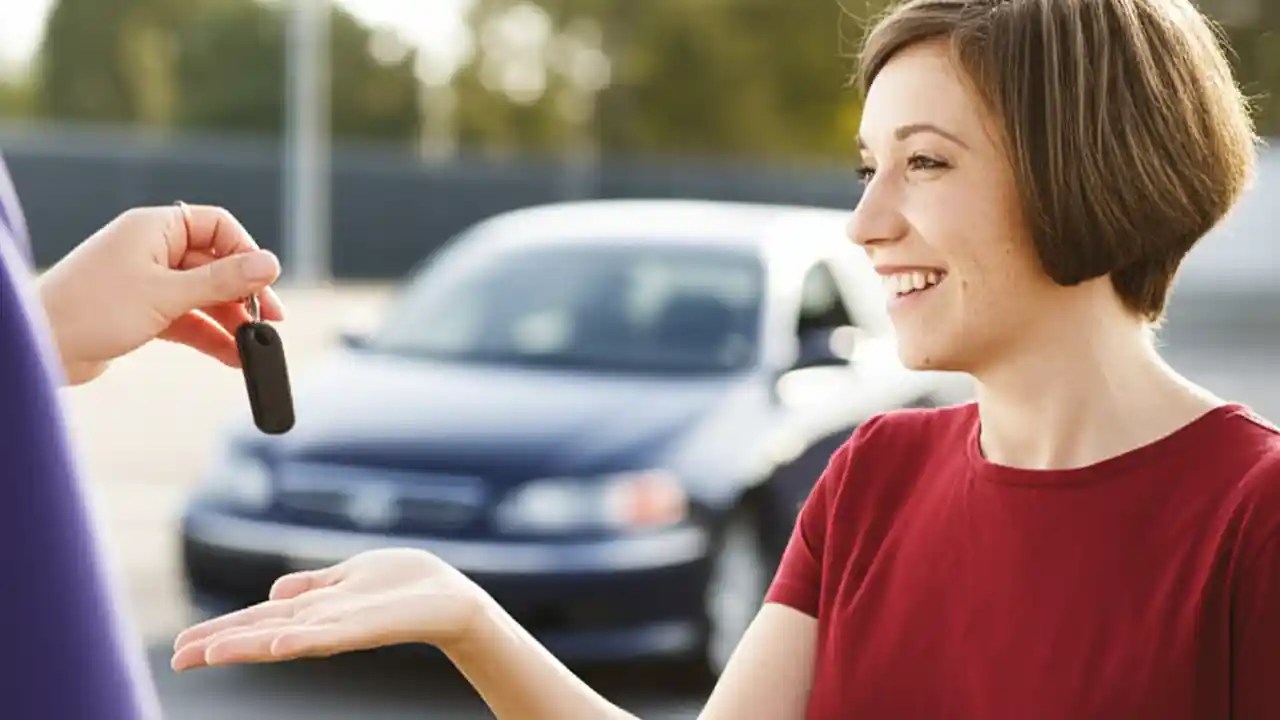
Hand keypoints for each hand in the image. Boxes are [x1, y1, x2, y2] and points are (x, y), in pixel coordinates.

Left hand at [37, 203, 284, 384]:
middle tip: (270, 322)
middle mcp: (152, 250)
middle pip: (215, 265)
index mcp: (155, 228)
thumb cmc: (92, 310)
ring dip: (229, 321)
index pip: (217, 226)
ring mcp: (147, 282)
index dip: (245, 252)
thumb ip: (222, 281)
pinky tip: (231, 356)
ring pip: (203, 297)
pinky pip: (188, 319)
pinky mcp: (141, 312)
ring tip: (253, 348)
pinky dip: (209, 336)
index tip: (264, 283)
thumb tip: (270, 264)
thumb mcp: (167, 294)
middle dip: (243, 295)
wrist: (41, 346)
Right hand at [170, 549, 488, 670]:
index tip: (179, 646)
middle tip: (178, 659)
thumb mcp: (348, 576)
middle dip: (222, 643)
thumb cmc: (404, 587)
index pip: (257, 618)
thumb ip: (312, 585)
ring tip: (213, 654)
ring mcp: (345, 626)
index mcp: (314, 608)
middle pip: (263, 631)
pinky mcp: (372, 626)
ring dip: (251, 644)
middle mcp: (323, 621)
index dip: (220, 630)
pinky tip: (281, 645)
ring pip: (290, 635)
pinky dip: (306, 639)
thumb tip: (273, 590)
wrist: (452, 600)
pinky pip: (336, 634)